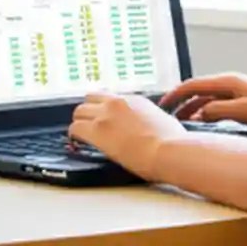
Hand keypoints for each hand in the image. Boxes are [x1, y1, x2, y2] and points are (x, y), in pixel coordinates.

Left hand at [69, 92, 185, 180]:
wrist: (167, 149)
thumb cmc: (172, 141)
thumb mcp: (162, 121)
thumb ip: (148, 119)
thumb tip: (148, 126)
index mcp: (134, 100)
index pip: (108, 97)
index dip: (103, 107)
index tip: (103, 117)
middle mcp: (117, 102)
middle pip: (89, 99)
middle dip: (87, 111)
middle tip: (88, 124)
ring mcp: (106, 115)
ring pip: (79, 111)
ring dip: (80, 122)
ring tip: (82, 134)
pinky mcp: (97, 131)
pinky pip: (75, 128)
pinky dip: (75, 135)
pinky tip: (78, 143)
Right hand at [158, 72, 246, 127]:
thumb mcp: (245, 111)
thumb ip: (220, 111)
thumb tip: (200, 112)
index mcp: (228, 82)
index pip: (193, 84)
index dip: (175, 95)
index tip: (161, 105)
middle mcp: (232, 83)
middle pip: (199, 91)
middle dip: (182, 103)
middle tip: (167, 117)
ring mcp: (240, 92)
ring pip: (209, 99)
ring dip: (195, 109)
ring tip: (183, 122)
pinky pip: (220, 105)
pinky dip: (209, 113)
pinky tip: (208, 124)